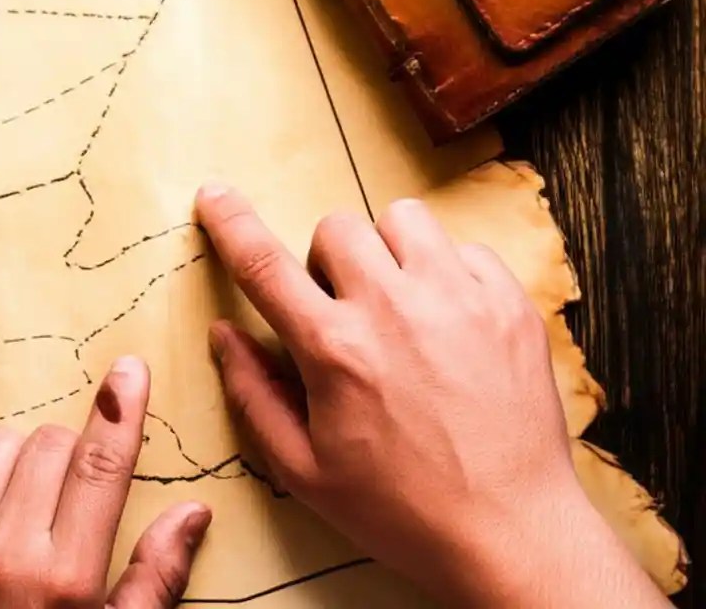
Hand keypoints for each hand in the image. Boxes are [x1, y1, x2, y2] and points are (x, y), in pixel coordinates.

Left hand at [0, 357, 211, 607]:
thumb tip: (191, 513)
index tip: (129, 370)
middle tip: (72, 494)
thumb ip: (154, 580)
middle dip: (69, 454)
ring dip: (17, 462)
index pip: (100, 465)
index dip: (119, 410)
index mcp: (66, 579)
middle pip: (46, 445)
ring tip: (25, 505)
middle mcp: (3, 556)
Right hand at [194, 184, 666, 607]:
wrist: (511, 533)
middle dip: (327, 261)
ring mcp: (460, 299)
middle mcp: (395, 309)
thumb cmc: (400, 509)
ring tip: (399, 303)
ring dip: (387, 252)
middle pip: (337, 227)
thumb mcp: (303, 469)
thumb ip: (254, 394)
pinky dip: (445, 271)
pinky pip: (464, 247)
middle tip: (342, 311)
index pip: (264, 265)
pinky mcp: (510, 304)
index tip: (215, 194)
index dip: (231, 222)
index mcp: (335, 350)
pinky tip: (448, 321)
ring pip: (402, 219)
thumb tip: (224, 332)